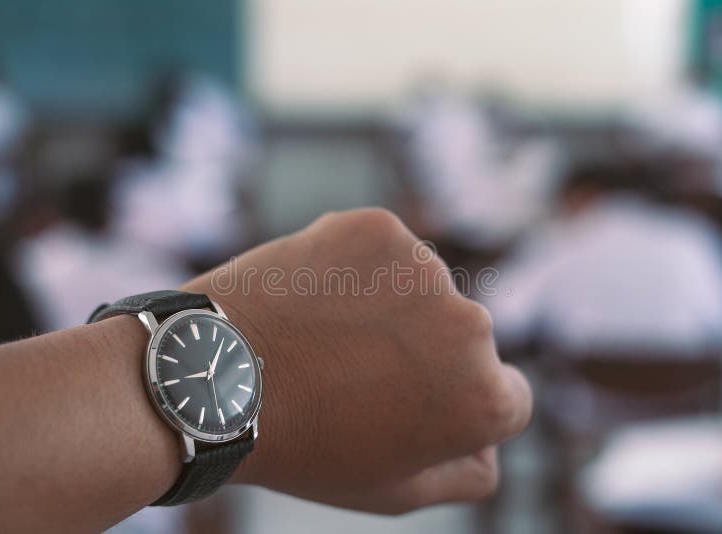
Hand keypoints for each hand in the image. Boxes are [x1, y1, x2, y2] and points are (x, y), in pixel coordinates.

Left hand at [183, 208, 531, 513]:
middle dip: (426, 354)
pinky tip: (317, 298)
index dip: (456, 405)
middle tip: (356, 373)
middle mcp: (471, 327)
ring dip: (392, 307)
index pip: (508, 395)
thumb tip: (491, 445)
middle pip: (466, 339)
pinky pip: (384, 251)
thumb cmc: (303, 443)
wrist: (214, 376)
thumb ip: (465, 472)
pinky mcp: (379, 227)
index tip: (411, 403)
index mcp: (482, 399)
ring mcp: (425, 269)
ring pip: (424, 290)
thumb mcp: (392, 489)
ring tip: (328, 337)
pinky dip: (359, 268)